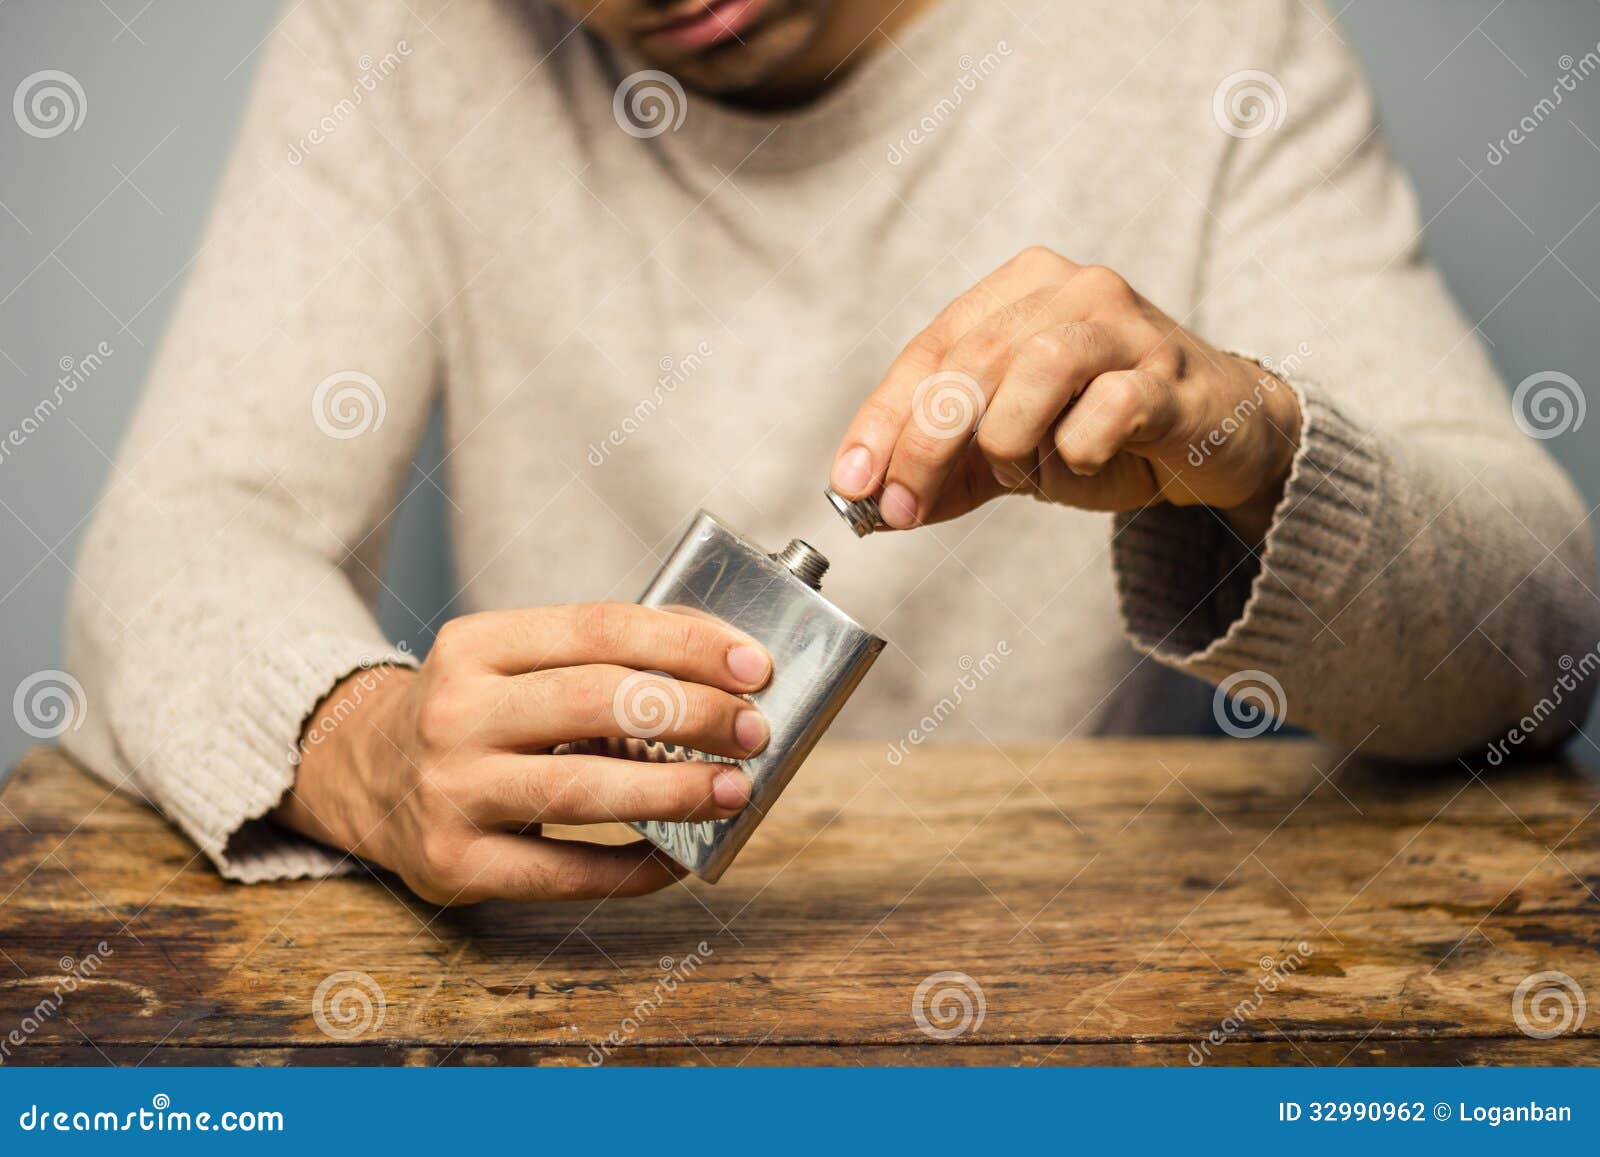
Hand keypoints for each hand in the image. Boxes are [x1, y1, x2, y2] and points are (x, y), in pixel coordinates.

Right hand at [272, 603, 773, 904]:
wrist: (361, 774)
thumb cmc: (472, 712)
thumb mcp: (509, 660)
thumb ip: (598, 656)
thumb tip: (722, 667)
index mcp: (475, 644)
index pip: (598, 629)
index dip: (686, 644)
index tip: (754, 665)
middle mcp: (455, 712)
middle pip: (595, 702)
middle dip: (693, 714)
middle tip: (752, 730)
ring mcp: (450, 791)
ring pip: (581, 791)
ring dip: (673, 792)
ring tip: (733, 790)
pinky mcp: (454, 863)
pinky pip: (564, 872)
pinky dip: (633, 869)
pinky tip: (678, 858)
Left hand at [829, 247, 1302, 537]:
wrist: (1222, 434)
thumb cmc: (1106, 429)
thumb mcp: (1011, 452)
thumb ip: (945, 472)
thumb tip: (869, 505)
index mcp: (1020, 289)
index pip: (930, 349)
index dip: (883, 419)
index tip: (851, 482)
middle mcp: (1073, 289)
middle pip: (973, 361)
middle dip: (924, 445)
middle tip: (901, 508)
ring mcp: (1129, 326)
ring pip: (1038, 371)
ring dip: (1011, 443)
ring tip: (1026, 474)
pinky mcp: (1174, 375)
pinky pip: (1109, 411)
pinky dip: (1081, 451)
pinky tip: (1089, 460)